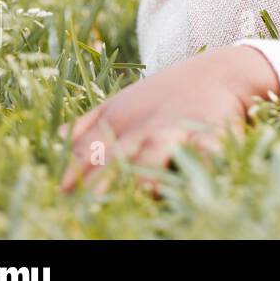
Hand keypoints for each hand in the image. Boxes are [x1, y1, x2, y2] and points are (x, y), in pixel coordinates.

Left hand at [58, 46, 279, 194]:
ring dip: (142, 177)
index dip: (71, 175)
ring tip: (132, 198)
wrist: (225, 71)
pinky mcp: (212, 136)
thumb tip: (54, 151)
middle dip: (98, 183)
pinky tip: (186, 188)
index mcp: (118, 121)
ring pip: (154, 154)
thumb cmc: (167, 95)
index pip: (86, 152)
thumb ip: (86, 128)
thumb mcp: (121, 105)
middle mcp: (144, 127)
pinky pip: (203, 155)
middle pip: (115, 157)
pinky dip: (196, 169)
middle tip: (83, 209)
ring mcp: (177, 131)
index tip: (57, 198)